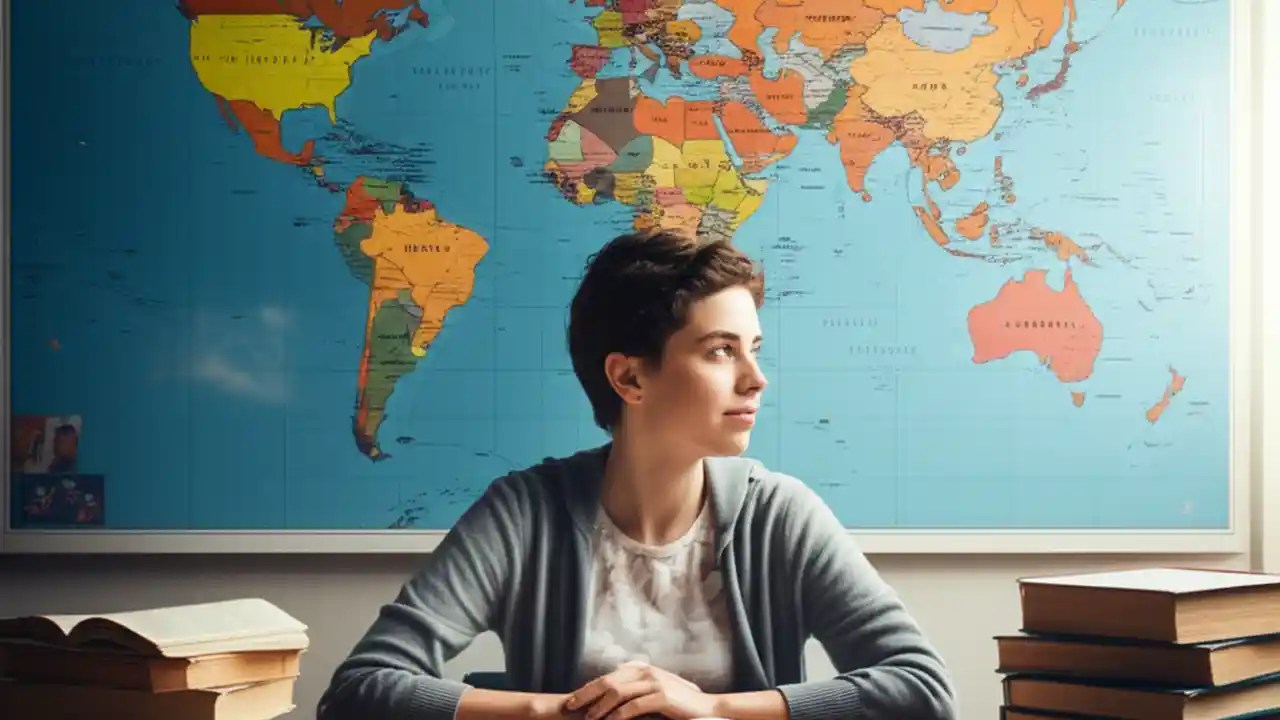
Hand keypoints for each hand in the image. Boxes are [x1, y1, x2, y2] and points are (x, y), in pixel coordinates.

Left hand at [563, 661, 719, 719]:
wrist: (706, 708)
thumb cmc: (678, 704)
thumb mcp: (654, 692)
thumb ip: (635, 691)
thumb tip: (611, 699)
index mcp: (641, 670)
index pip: (608, 677)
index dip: (588, 688)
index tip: (573, 700)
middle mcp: (646, 672)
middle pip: (608, 681)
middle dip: (586, 694)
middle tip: (570, 707)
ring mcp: (654, 683)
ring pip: (618, 693)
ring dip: (599, 707)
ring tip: (587, 719)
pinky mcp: (661, 697)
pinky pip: (633, 706)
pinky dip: (617, 716)